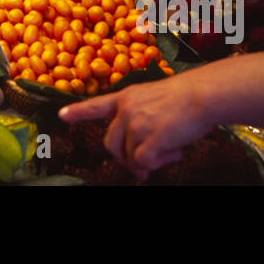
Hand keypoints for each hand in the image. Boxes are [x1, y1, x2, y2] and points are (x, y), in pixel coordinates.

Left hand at [59, 78, 213, 179]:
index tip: (62, 115)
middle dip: (125, 159)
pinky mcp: (148, 138)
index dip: (78, 112)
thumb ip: (142, 123)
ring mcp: (135, 124)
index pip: (96, 105)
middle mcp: (126, 110)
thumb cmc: (186, 98)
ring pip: (129, 156)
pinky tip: (174, 153)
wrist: (201, 96)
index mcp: (126, 97)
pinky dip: (156, 163)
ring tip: (171, 149)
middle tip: (143, 167)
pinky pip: (143, 162)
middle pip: (111, 144)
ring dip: (149, 160)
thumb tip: (141, 160)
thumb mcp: (155, 100)